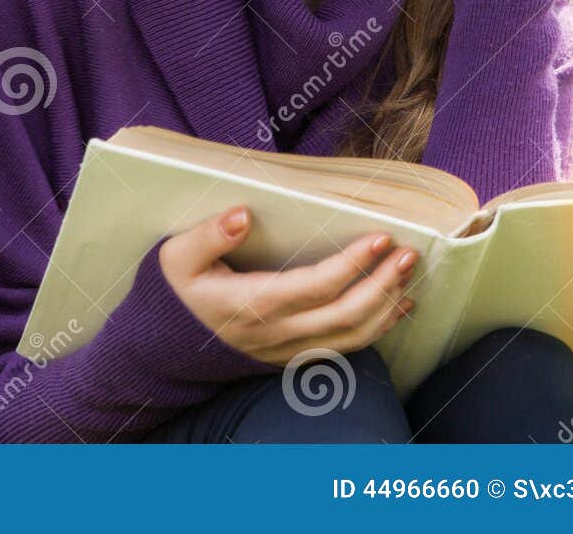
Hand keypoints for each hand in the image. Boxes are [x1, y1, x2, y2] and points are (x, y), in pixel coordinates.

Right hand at [157, 204, 416, 366]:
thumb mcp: (177, 257)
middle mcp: (276, 334)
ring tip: (409, 275)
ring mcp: (287, 351)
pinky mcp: (293, 358)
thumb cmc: (174, 292)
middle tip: (409, 253)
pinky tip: (396, 305)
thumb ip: (208, 236)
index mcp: (252, 305)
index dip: (351, 265)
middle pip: (345, 316)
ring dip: (386, 306)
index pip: (315, 287)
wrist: (163, 345)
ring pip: (351, 338)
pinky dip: (377, 328)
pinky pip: (344, 348)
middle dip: (383, 284)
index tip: (380, 238)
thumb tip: (241, 215)